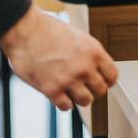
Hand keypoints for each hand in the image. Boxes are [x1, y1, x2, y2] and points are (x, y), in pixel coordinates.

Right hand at [0, 2, 117, 109]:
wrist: (24, 30)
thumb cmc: (48, 30)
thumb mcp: (78, 37)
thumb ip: (89, 55)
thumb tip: (96, 71)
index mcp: (94, 51)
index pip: (112, 76)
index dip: (106, 80)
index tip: (100, 82)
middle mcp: (85, 67)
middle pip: (101, 90)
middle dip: (92, 89)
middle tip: (82, 86)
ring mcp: (69, 80)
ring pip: (86, 101)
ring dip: (78, 97)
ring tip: (69, 90)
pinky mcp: (52, 90)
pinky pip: (66, 106)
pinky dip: (62, 102)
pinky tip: (57, 93)